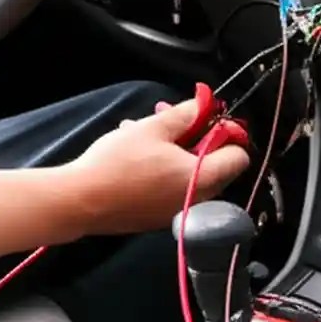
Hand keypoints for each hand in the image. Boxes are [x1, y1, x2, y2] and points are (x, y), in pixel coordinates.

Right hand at [61, 98, 250, 236]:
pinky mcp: (158, 217)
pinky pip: (174, 188)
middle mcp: (197, 200)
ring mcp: (178, 211)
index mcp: (204, 178)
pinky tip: (140, 152)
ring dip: (178, 151)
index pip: (239, 156)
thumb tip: (205, 104)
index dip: (227, 133)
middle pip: (216, 166)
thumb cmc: (118, 163)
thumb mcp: (154, 128)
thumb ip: (186, 114)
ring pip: (191, 175)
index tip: (207, 120)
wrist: (80, 202)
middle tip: (174, 120)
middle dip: (199, 138)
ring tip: (150, 130)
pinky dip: (166, 169)